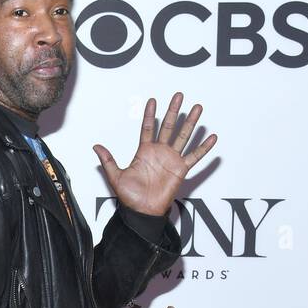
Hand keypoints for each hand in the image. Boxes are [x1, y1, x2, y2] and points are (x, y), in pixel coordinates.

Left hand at [93, 92, 216, 217]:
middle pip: (169, 126)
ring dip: (191, 122)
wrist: (142, 212)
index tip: (153, 100)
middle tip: (179, 96)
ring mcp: (171, 159)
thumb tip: (95, 146)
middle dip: (174, 110)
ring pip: (183, 136)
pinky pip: (195, 157)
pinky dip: (204, 148)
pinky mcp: (181, 169)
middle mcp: (159, 152)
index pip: (148, 128)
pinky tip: (212, 137)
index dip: (150, 114)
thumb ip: (108, 160)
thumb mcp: (115, 176)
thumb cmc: (130, 197)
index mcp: (144, 152)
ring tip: (198, 108)